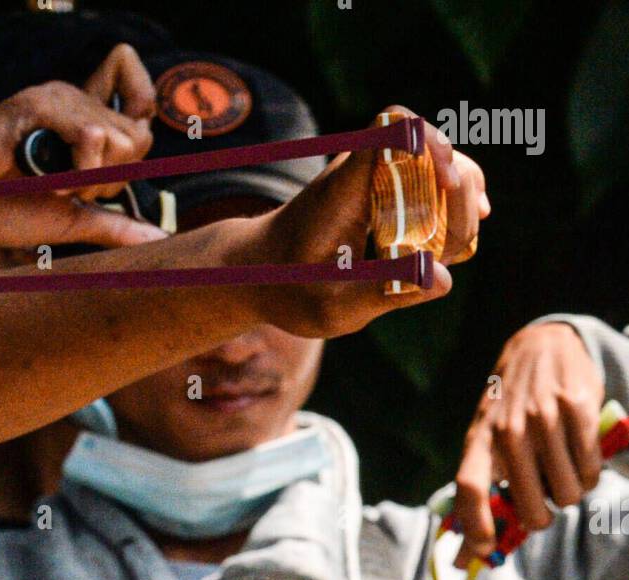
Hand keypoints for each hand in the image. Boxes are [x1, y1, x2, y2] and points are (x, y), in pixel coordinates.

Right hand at [0, 44, 164, 248]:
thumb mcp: (69, 221)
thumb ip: (113, 225)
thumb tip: (158, 237)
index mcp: (83, 121)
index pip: (142, 101)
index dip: (144, 125)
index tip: (110, 166)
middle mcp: (75, 100)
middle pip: (139, 138)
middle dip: (109, 179)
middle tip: (65, 187)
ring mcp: (58, 99)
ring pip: (119, 141)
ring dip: (87, 178)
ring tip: (46, 180)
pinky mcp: (39, 105)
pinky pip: (91, 137)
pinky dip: (74, 170)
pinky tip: (40, 175)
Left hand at [257, 107, 487, 337]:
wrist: (259, 273)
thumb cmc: (289, 289)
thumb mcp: (332, 306)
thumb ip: (385, 291)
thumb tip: (443, 278)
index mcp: (345, 186)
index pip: (392, 126)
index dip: (430, 142)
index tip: (449, 182)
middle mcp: (362, 171)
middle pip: (430, 147)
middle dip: (460, 190)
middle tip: (458, 247)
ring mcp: (374, 180)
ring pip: (435, 165)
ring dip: (459, 200)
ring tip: (458, 249)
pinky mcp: (380, 195)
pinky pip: (428, 184)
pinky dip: (451, 205)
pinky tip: (466, 233)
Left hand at [453, 322, 604, 564]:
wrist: (540, 347)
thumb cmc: (510, 409)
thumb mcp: (486, 442)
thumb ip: (479, 497)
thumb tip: (466, 562)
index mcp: (479, 441)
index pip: (469, 490)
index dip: (475, 528)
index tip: (486, 552)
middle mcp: (508, 430)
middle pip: (529, 505)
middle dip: (541, 517)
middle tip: (544, 504)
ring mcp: (544, 417)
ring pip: (567, 493)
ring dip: (570, 494)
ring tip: (563, 473)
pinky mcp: (577, 407)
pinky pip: (590, 467)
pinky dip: (589, 474)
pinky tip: (581, 459)